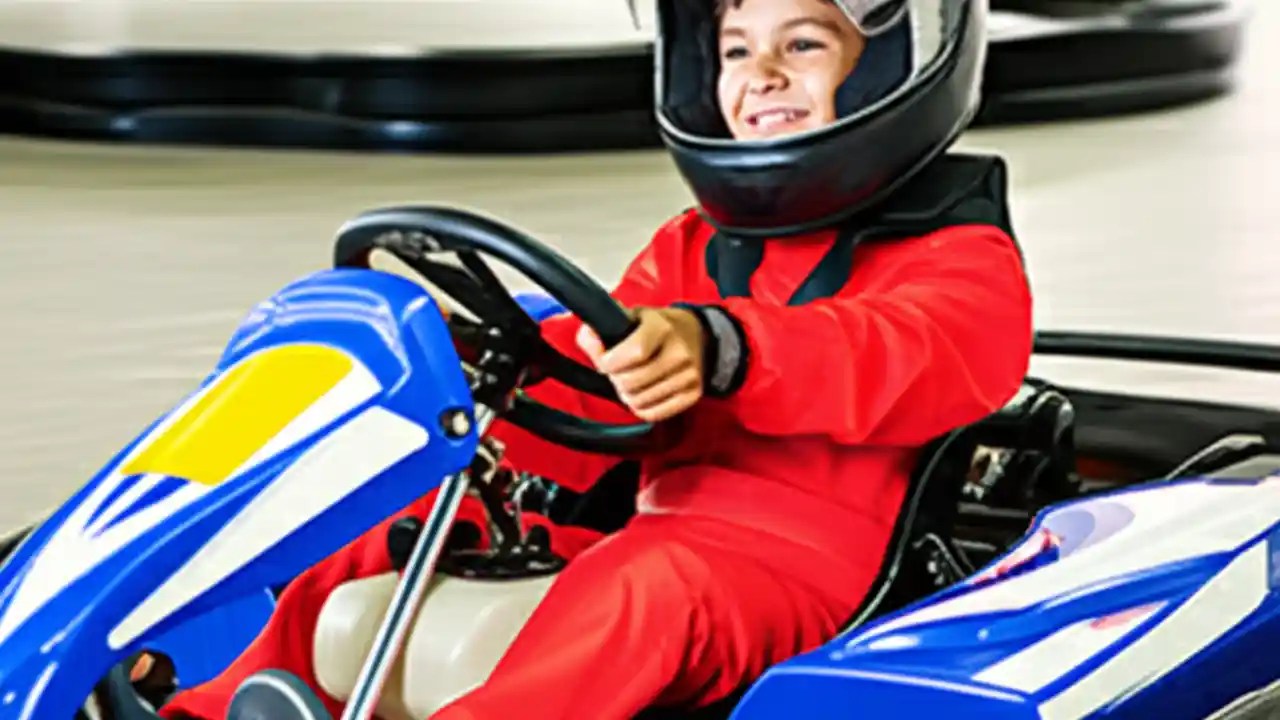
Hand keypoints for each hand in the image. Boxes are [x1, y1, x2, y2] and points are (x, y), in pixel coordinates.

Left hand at [576, 307, 705, 421]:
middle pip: (632, 382)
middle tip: (618, 372)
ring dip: (627, 395)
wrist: (695, 333)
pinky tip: (642, 394)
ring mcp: (689, 374)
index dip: (610, 362)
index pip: (635, 352)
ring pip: (640, 401)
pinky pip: (655, 414)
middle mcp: (679, 351)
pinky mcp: (694, 393)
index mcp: (662, 327)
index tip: (604, 362)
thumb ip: (601, 327)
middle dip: (616, 380)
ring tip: (631, 382)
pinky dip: (641, 408)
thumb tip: (588, 339)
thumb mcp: (629, 317)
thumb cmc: (653, 327)